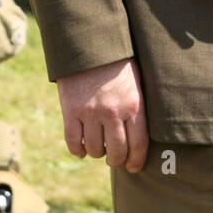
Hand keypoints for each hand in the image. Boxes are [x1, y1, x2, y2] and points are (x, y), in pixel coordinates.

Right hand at [56, 57, 148, 171]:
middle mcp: (113, 112)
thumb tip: (141, 137)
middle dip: (116, 160)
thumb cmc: (119, 64)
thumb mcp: (137, 82)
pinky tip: (81, 149)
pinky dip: (78, 150)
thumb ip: (138, 108)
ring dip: (97, 153)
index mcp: (134, 105)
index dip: (136, 161)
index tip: (134, 167)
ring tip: (99, 148)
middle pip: (117, 152)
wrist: (90, 45)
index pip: (139, 145)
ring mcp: (90, 113)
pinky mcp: (71, 111)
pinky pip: (73, 142)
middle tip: (115, 159)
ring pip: (95, 149)